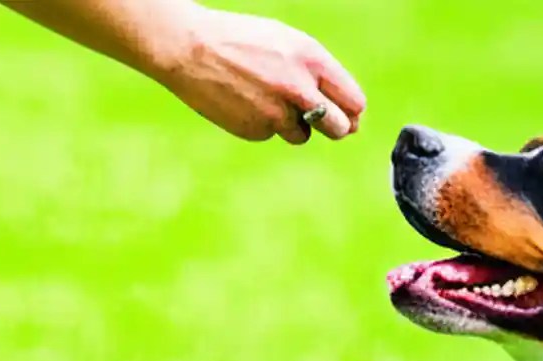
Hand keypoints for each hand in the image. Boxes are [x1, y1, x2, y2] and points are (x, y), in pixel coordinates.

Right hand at [152, 6, 365, 143]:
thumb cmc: (242, 42)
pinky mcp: (256, 130)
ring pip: (303, 135)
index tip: (345, 113)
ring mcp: (277, 112)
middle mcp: (299, 88)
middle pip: (340, 128)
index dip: (351, 111)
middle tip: (320, 119)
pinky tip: (243, 101)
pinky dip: (262, 123)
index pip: (354, 101)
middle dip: (336, 128)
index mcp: (311, 60)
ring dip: (293, 124)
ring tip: (265, 98)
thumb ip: (318, 74)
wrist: (188, 47)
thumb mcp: (287, 43)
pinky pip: (271, 134)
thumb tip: (350, 115)